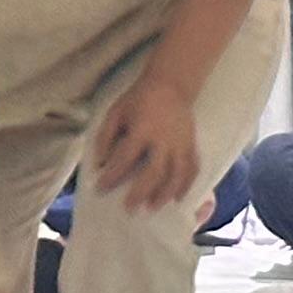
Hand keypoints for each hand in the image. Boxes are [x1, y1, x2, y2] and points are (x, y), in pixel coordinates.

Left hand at [89, 71, 202, 210]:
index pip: (125, 157)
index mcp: (142, 129)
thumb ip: (105, 136)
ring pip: (176, 174)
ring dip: (164, 194)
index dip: (112, 175)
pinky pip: (192, 169)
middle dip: (140, 192)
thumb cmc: (139, 100)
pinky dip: (186, 185)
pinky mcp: (191, 144)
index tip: (100, 188)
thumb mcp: (116, 112)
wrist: (171, 85)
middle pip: (153, 172)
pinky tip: (177, 199)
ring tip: (152, 207)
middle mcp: (163, 139)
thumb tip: (99, 163)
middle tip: (129, 208)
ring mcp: (180, 143)